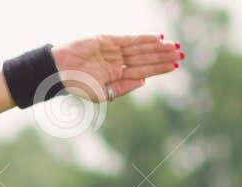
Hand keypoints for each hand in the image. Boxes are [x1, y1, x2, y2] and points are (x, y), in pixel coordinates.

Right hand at [52, 34, 181, 102]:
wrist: (60, 71)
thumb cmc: (77, 86)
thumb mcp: (102, 93)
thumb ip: (123, 87)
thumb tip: (144, 81)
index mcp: (116, 77)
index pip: (143, 71)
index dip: (159, 68)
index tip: (175, 65)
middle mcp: (117, 63)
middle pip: (145, 58)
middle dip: (162, 56)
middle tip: (181, 53)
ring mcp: (113, 51)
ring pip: (141, 48)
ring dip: (157, 47)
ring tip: (173, 45)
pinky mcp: (108, 40)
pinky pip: (130, 39)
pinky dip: (144, 38)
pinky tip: (158, 38)